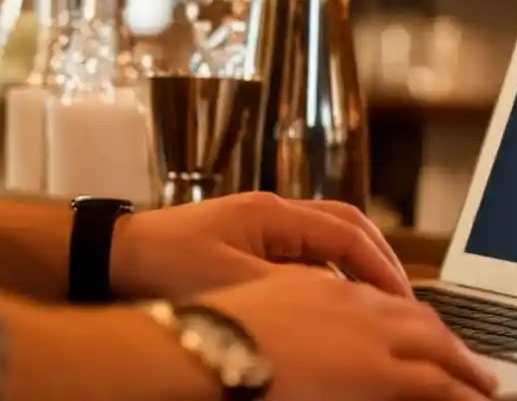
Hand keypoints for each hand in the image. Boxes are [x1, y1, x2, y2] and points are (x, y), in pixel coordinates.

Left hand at [110, 192, 411, 299]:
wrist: (114, 256)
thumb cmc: (163, 265)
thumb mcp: (232, 282)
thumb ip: (290, 286)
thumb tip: (339, 298)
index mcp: (275, 213)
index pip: (349, 235)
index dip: (381, 268)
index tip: (402, 302)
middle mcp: (275, 212)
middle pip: (349, 226)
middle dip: (381, 261)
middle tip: (403, 299)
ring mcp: (263, 225)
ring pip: (329, 238)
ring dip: (357, 267)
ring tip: (376, 303)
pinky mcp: (250, 241)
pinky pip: (306, 252)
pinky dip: (330, 274)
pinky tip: (332, 303)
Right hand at [203, 271, 497, 400]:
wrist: (195, 352)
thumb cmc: (209, 339)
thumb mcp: (260, 316)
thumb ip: (296, 317)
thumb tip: (308, 349)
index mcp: (324, 290)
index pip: (385, 305)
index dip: (414, 327)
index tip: (430, 344)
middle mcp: (355, 308)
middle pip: (423, 326)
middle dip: (453, 350)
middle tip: (474, 373)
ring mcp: (369, 341)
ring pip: (435, 355)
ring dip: (464, 372)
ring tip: (482, 390)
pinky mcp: (375, 374)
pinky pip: (432, 385)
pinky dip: (457, 393)